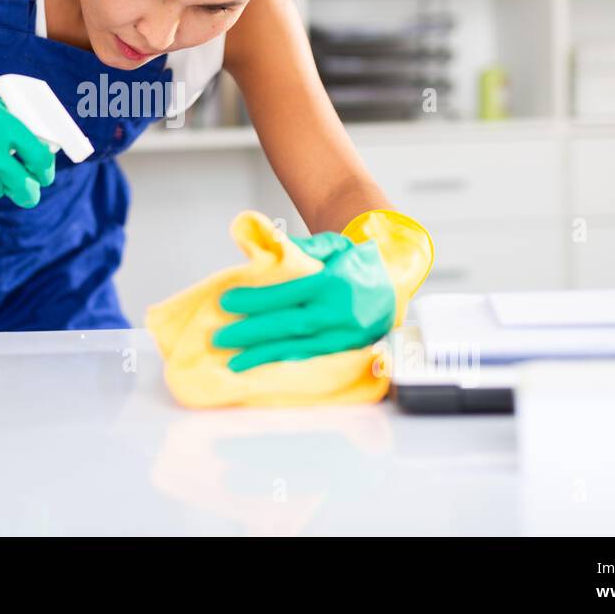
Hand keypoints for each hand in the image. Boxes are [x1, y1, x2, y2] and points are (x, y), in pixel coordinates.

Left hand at [212, 232, 394, 372]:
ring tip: (234, 361)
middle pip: (289, 325)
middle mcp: (340, 312)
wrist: (395, 285)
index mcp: (335, 282)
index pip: (288, 293)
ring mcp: (345, 335)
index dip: (256, 299)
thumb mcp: (336, 245)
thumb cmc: (358, 263)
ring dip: (263, 356)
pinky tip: (264, 368)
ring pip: (299, 348)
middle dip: (252, 332)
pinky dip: (286, 364)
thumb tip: (270, 245)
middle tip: (220, 337)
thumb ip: (304, 247)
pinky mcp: (348, 351)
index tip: (227, 301)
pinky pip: (312, 360)